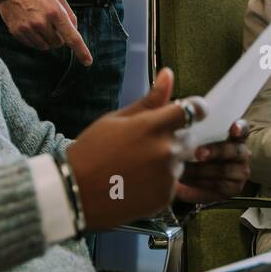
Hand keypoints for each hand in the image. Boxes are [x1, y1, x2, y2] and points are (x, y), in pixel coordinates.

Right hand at [0, 0, 92, 65]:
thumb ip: (69, 14)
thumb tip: (74, 31)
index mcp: (55, 12)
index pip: (72, 37)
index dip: (81, 51)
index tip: (87, 61)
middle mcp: (41, 22)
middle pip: (58, 44)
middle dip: (59, 36)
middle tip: (52, 23)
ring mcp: (28, 28)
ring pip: (45, 46)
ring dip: (46, 39)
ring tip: (40, 22)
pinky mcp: (17, 32)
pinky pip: (32, 45)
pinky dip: (35, 39)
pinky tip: (31, 25)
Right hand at [66, 68, 203, 230]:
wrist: (75, 192)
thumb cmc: (91, 151)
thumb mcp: (116, 120)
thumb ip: (149, 100)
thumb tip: (168, 74)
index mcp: (153, 126)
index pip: (194, 111)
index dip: (195, 109)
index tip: (191, 111)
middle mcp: (166, 150)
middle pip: (188, 137)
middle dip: (173, 137)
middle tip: (143, 145)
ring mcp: (167, 176)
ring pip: (180, 161)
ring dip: (166, 160)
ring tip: (136, 166)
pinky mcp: (166, 197)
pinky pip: (172, 183)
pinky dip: (160, 181)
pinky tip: (136, 182)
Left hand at [176, 119, 250, 204]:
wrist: (185, 179)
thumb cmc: (188, 152)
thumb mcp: (189, 139)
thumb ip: (191, 130)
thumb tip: (180, 123)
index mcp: (233, 135)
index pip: (242, 129)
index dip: (240, 128)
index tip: (234, 129)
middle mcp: (241, 152)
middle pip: (233, 150)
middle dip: (215, 151)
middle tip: (198, 153)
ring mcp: (241, 171)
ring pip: (224, 170)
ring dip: (200, 170)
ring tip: (182, 169)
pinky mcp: (235, 188)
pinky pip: (219, 186)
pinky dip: (200, 184)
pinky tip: (185, 181)